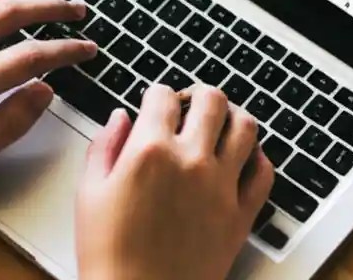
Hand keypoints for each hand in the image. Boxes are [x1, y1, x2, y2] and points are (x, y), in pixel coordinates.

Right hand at [76, 84, 274, 279]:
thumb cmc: (110, 257)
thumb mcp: (89, 195)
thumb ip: (104, 147)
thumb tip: (119, 118)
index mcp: (150, 152)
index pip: (162, 95)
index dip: (155, 94)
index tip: (154, 102)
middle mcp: (191, 161)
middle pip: (212, 99)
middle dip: (198, 95)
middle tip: (189, 107)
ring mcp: (221, 186)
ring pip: (245, 126)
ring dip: (232, 118)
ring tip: (218, 126)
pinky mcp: (241, 214)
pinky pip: (264, 172)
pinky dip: (256, 158)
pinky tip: (240, 160)